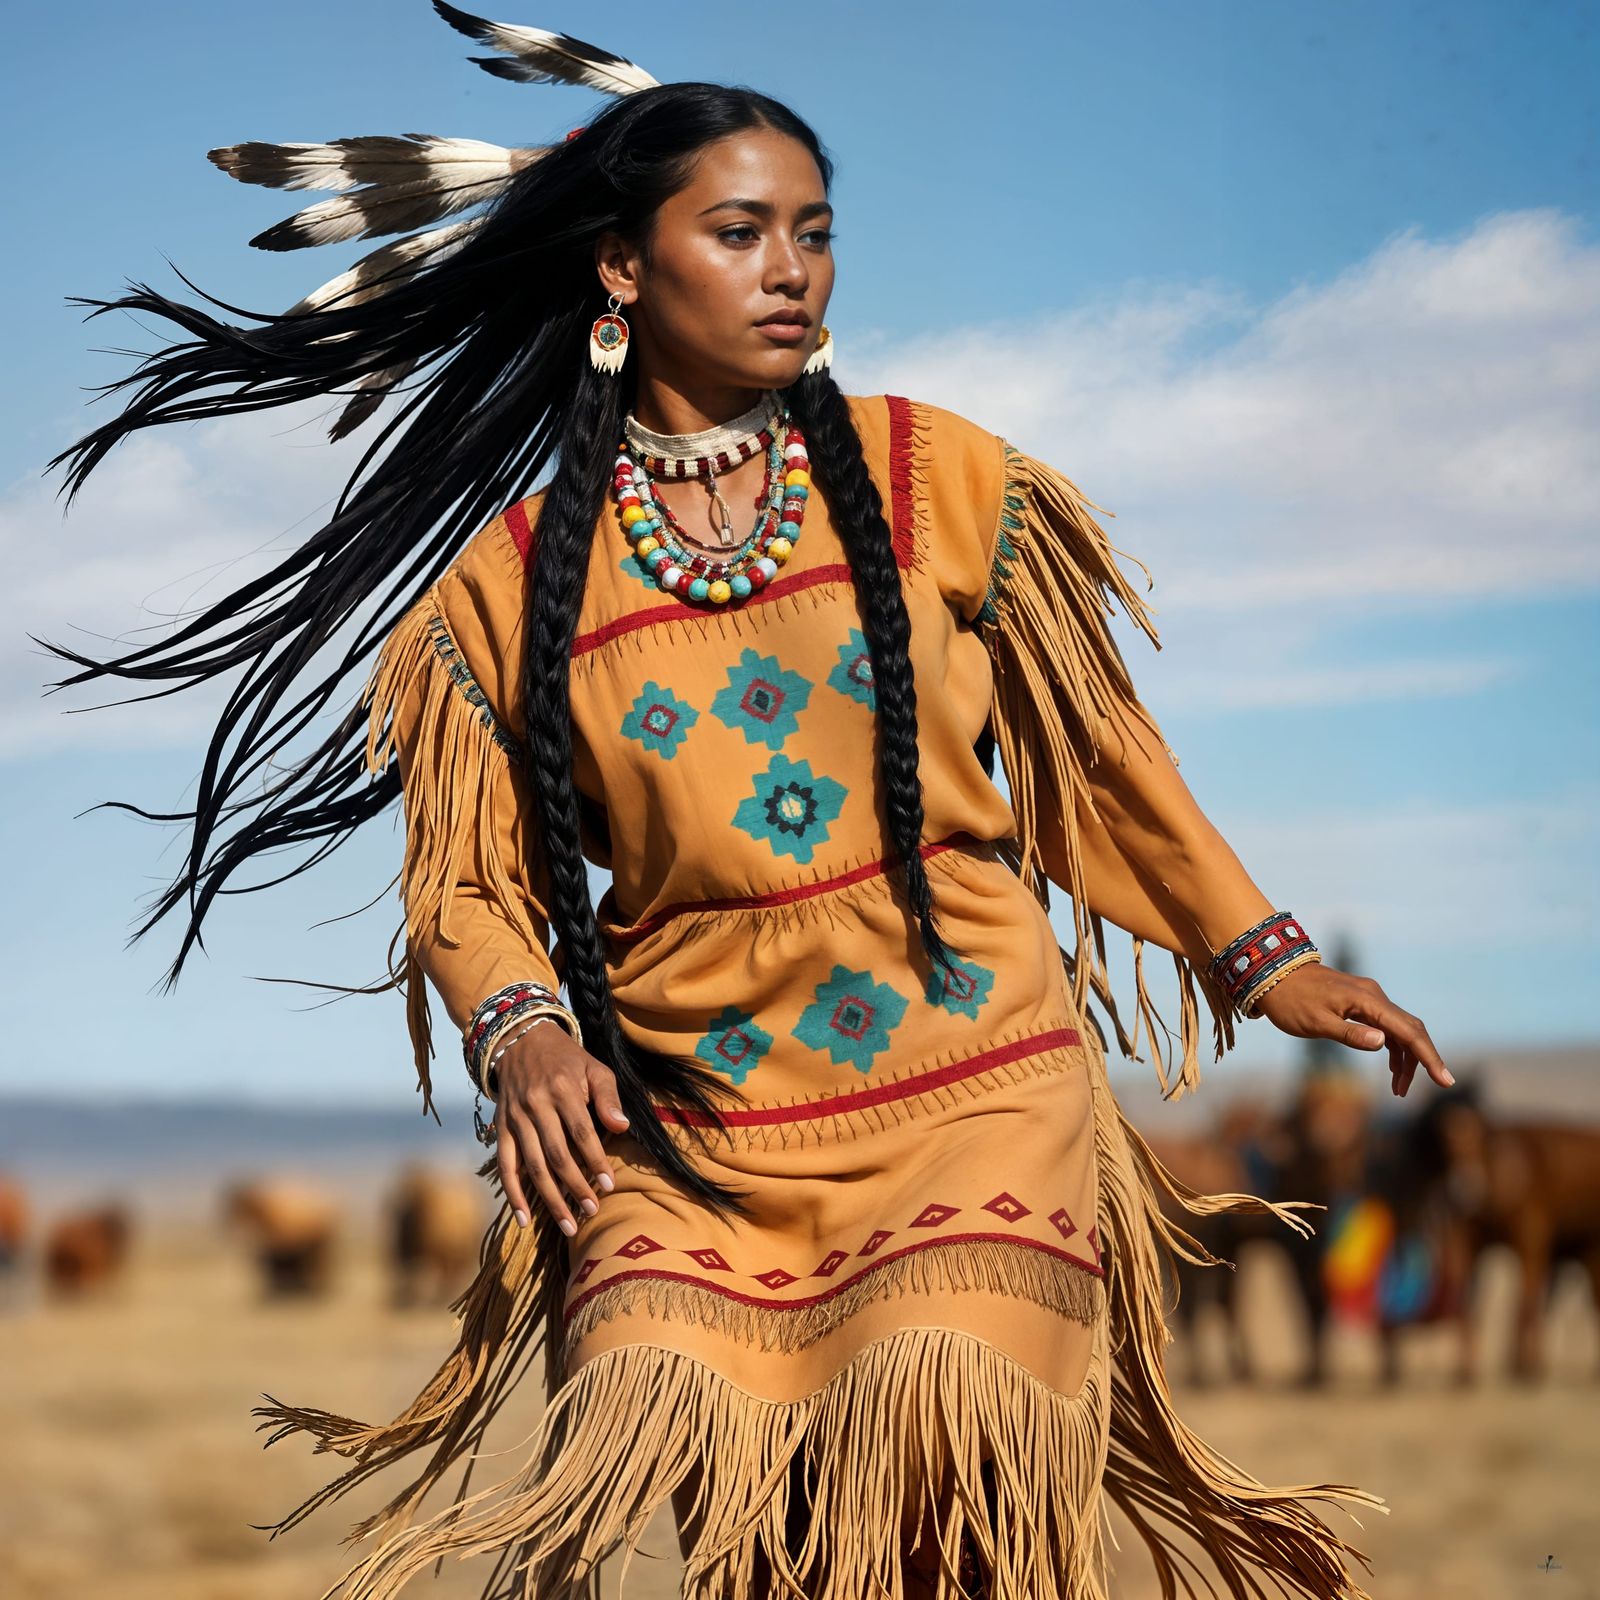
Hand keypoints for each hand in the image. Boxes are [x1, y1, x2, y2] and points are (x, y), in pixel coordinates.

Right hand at [490, 1022, 631, 1235]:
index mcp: (562, 1089)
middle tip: (592, 1211)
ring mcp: (515, 1119)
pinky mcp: (501, 1128)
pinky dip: (513, 1194)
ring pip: (533, 1167)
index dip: (596, 1160)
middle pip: (557, 1155)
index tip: (609, 1185)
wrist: (522, 1040)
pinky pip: (505, 1166)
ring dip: (550, 1199)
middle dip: (576, 1187)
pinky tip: (524, 1219)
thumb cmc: (567, 1059)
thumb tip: (622, 1127)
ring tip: (569, 1225)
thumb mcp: (594, 1067)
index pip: (582, 1132)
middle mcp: (536, 1106)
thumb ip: (609, 1097)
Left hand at [1254, 962, 1454, 1096]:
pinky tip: (1392, 1069)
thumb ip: (1350, 1034)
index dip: (1430, 1057)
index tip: (1445, 1081)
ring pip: (1400, 1030)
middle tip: (1431, 1087)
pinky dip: (1393, 1048)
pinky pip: (1386, 1026)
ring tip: (1399, 1089)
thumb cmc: (1290, 1001)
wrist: (1272, 974)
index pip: (1409, 1032)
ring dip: (1406, 1058)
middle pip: (1412, 1030)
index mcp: (1368, 1001)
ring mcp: (1368, 998)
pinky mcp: (1360, 1002)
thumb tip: (1384, 1044)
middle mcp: (1374, 996)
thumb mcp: (1316, 1023)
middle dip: (1423, 1060)